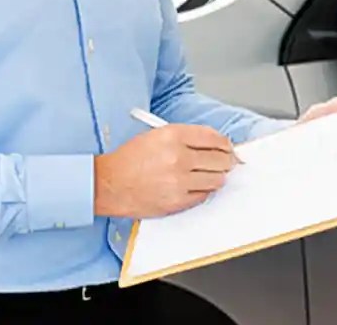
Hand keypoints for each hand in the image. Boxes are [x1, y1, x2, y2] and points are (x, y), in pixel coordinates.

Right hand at [93, 124, 237, 218]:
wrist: (110, 184)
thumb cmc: (129, 159)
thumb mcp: (155, 135)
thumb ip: (185, 137)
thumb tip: (213, 144)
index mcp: (172, 136)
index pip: (213, 138)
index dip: (224, 143)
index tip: (227, 146)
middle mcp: (178, 157)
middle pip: (220, 159)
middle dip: (226, 160)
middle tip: (226, 162)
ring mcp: (179, 181)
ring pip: (217, 179)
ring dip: (217, 176)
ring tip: (210, 174)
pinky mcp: (178, 201)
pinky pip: (204, 195)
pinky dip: (204, 190)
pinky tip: (196, 185)